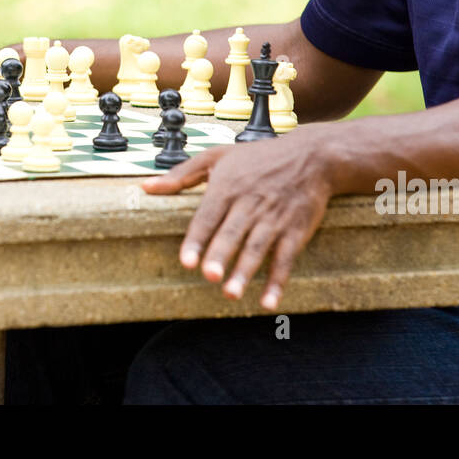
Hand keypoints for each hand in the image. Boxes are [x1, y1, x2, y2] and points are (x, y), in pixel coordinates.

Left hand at [141, 126, 337, 309]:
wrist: (311, 156)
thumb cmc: (259, 157)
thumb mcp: (218, 156)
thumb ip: (181, 174)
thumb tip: (147, 188)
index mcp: (228, 186)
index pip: (209, 215)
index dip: (197, 239)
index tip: (186, 261)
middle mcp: (250, 203)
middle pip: (233, 232)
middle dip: (222, 254)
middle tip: (210, 276)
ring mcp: (274, 218)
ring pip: (257, 247)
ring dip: (245, 271)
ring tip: (231, 293)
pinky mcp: (296, 230)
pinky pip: (286, 259)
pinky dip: (278, 281)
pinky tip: (268, 301)